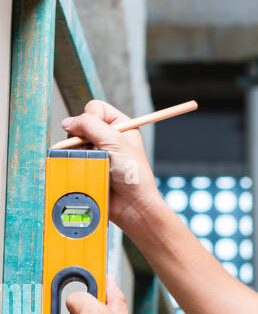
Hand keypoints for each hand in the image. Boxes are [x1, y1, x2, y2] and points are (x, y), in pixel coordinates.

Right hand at [57, 100, 161, 233]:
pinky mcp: (89, 165)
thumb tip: (68, 122)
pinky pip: (72, 157)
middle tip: (95, 149)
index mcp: (120, 125)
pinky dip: (75, 161)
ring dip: (79, 150)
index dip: (91, 117)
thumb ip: (91, 125)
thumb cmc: (133, 175)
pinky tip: (85, 168)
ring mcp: (97, 151)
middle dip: (83, 136)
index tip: (97, 132)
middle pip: (81, 124)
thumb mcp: (115, 142)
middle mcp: (107, 136)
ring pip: (74, 141)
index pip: (95, 108)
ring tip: (94, 162)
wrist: (132, 205)